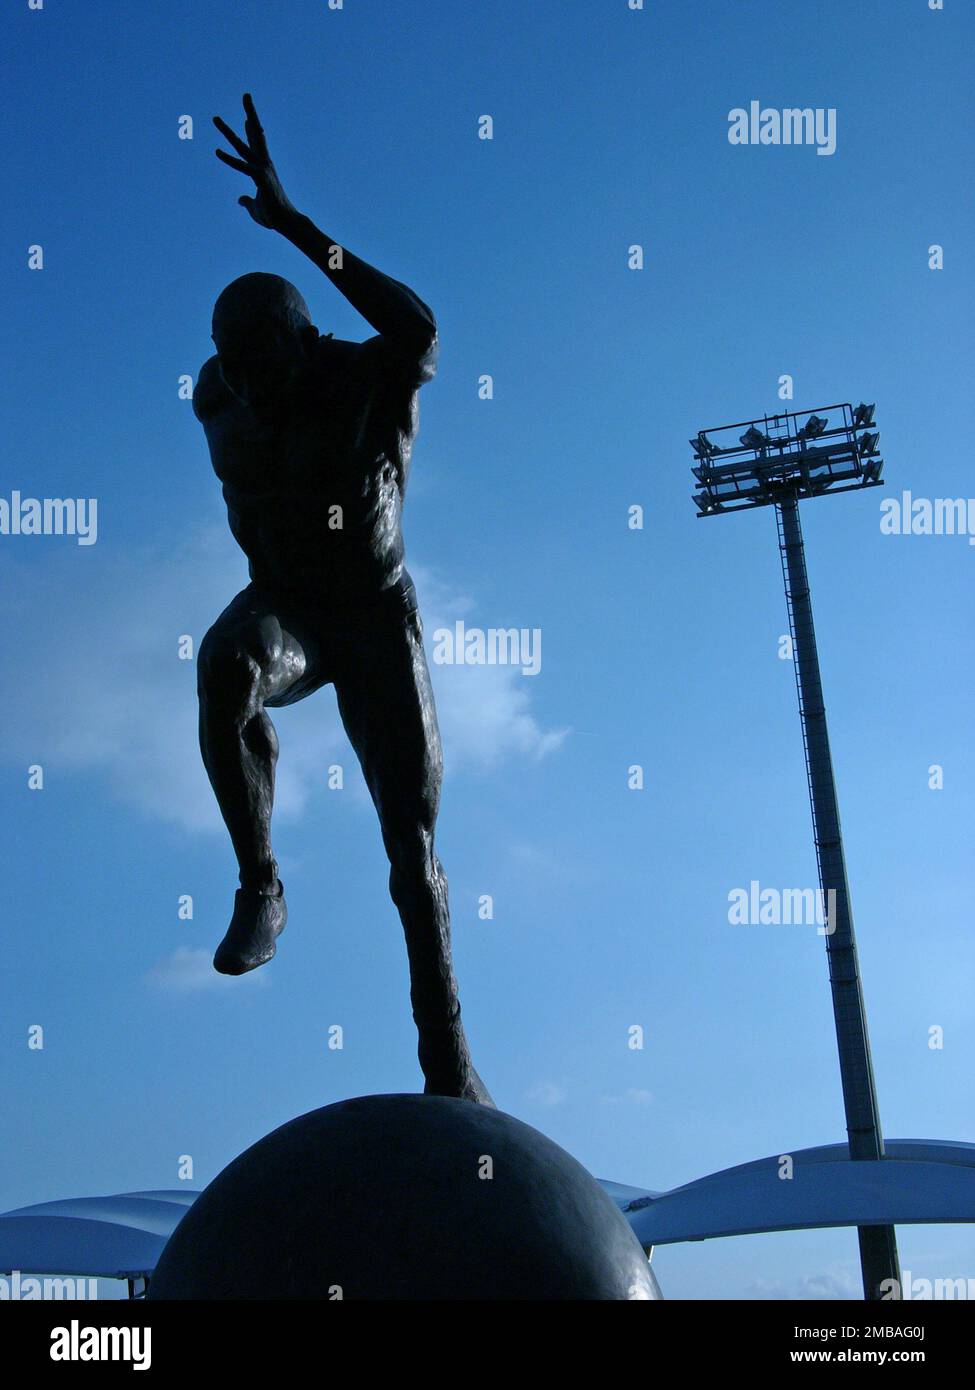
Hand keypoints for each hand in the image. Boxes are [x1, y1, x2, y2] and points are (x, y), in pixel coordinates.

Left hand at [213, 93, 296, 229]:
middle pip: (255, 134)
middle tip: (246, 94)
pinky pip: (242, 167)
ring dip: (227, 132)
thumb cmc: (273, 216)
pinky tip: (217, 151)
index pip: (255, 144)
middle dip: (250, 113)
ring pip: (243, 146)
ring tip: (215, 118)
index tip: (247, 117)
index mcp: (263, 168)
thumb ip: (247, 201)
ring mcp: (262, 169)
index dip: (250, 130)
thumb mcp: (255, 207)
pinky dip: (230, 159)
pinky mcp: (260, 179)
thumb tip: (239, 200)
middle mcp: (263, 163)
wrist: (286, 223)